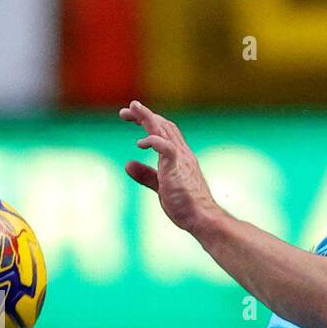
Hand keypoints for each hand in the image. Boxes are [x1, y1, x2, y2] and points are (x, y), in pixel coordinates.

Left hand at [120, 100, 220, 232]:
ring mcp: (181, 159)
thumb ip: (146, 175)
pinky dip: (153, 141)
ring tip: (131, 109)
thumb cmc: (185, 205)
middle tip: (125, 111)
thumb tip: (127, 164)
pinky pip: (167, 148)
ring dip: (147, 118)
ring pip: (164, 131)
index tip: (130, 117)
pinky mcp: (178, 168)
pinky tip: (140, 143)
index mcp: (179, 157)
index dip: (148, 121)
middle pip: (163, 126)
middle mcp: (182, 153)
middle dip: (144, 115)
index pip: (164, 131)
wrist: (202, 218)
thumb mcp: (161, 187)